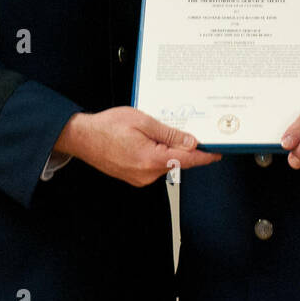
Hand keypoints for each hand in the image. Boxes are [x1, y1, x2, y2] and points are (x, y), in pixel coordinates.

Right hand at [54, 107, 219, 186]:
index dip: (205, 156)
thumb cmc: (107, 127)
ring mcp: (140, 179)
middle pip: (177, 161)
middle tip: (180, 128)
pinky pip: (154, 166)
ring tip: (151, 131)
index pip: (187, 160)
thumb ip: (169, 134)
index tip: (217, 153)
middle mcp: (146, 174)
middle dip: (183, 147)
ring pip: (165, 163)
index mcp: (150, 160)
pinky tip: (146, 140)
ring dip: (167, 149)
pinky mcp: (135, 178)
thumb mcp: (143, 121)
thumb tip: (190, 142)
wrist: (82, 137)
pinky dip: (156, 154)